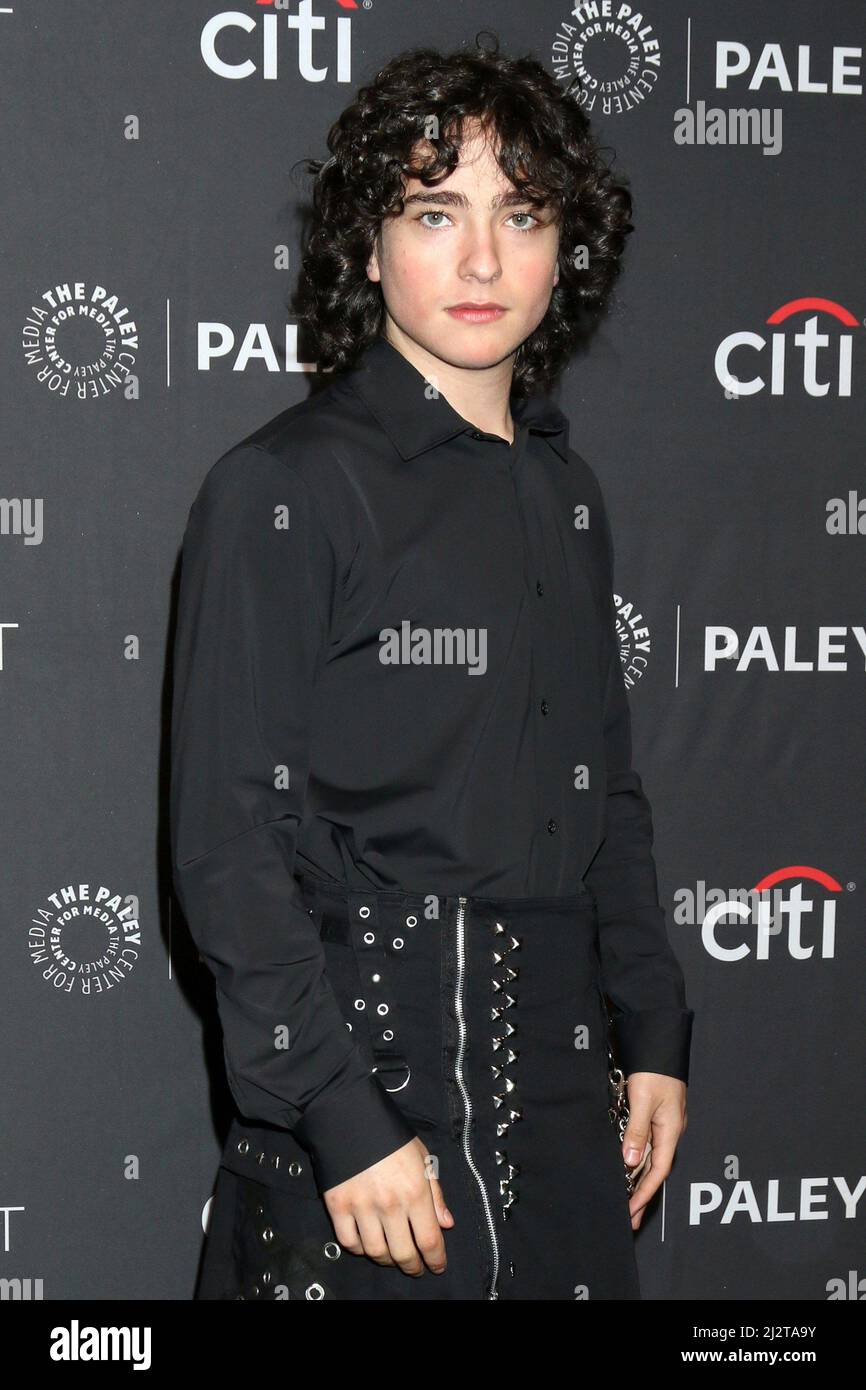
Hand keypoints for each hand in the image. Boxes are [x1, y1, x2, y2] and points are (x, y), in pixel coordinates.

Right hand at [322, 1136, 454, 1275]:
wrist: (349, 1114)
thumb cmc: (390, 1135)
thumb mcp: (422, 1157)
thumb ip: (435, 1193)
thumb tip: (446, 1224)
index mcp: (415, 1191)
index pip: (429, 1240)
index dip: (436, 1260)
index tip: (437, 1266)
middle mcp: (389, 1204)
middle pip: (403, 1254)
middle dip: (413, 1266)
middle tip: (416, 1267)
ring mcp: (361, 1207)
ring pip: (376, 1252)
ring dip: (386, 1259)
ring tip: (392, 1255)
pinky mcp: (337, 1206)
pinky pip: (349, 1242)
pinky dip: (359, 1248)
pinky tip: (367, 1243)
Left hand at [621, 1072, 687, 1230]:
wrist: (659, 1044)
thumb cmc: (654, 1070)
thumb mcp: (642, 1100)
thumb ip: (636, 1131)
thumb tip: (630, 1162)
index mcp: (670, 1130)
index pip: (658, 1171)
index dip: (643, 1193)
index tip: (630, 1211)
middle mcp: (669, 1131)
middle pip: (655, 1170)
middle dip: (641, 1195)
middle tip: (629, 1218)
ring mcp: (663, 1123)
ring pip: (650, 1158)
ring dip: (637, 1180)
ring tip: (626, 1201)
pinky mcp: (656, 1115)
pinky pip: (646, 1144)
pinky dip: (636, 1160)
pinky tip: (628, 1169)